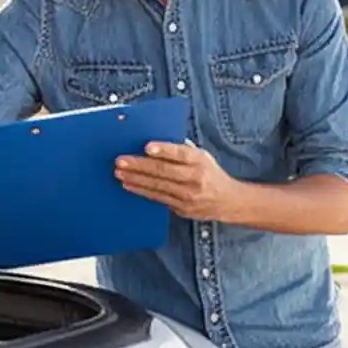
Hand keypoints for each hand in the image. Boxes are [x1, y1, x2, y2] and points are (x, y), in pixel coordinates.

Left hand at [115, 141, 243, 220]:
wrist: (228, 201)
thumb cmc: (210, 173)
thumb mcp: (202, 155)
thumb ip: (182, 148)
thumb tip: (156, 139)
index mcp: (199, 160)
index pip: (181, 153)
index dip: (163, 149)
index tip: (147, 146)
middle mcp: (195, 178)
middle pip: (164, 171)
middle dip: (140, 165)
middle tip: (121, 160)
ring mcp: (188, 195)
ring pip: (157, 186)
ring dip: (136, 179)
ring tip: (119, 173)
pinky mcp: (181, 208)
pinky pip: (158, 198)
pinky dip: (141, 191)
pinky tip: (129, 185)